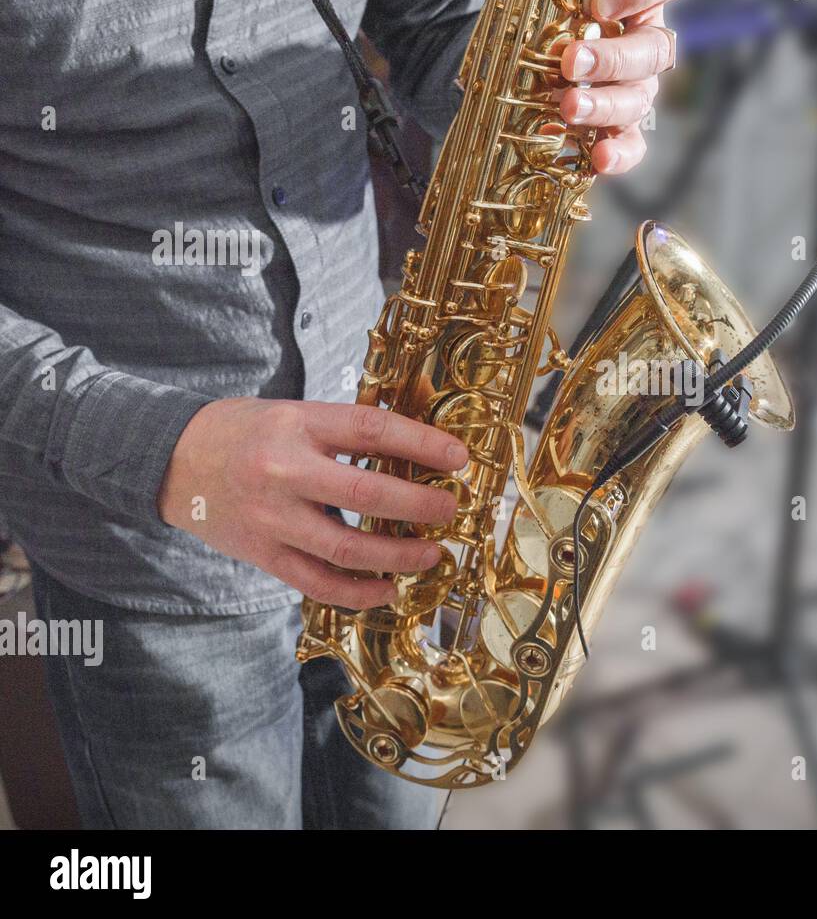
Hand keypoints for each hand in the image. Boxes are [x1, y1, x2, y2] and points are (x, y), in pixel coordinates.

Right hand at [158, 398, 467, 608]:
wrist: (169, 459)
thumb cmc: (244, 432)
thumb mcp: (294, 414)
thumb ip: (345, 432)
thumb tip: (417, 450)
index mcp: (297, 424)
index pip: (371, 430)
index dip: (421, 444)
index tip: (459, 457)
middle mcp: (284, 472)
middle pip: (366, 494)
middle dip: (420, 505)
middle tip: (451, 509)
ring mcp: (271, 518)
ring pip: (347, 548)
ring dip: (398, 555)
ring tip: (431, 554)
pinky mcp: (262, 554)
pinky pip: (317, 582)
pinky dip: (358, 591)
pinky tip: (388, 589)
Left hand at [558, 0, 689, 174]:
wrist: (524, 47)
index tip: (599, 2)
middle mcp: (645, 40)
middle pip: (653, 49)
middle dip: (612, 58)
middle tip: (570, 62)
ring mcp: (636, 87)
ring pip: (638, 99)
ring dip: (605, 105)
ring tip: (567, 108)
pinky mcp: (619, 128)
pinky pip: (632, 145)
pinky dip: (619, 155)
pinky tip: (598, 160)